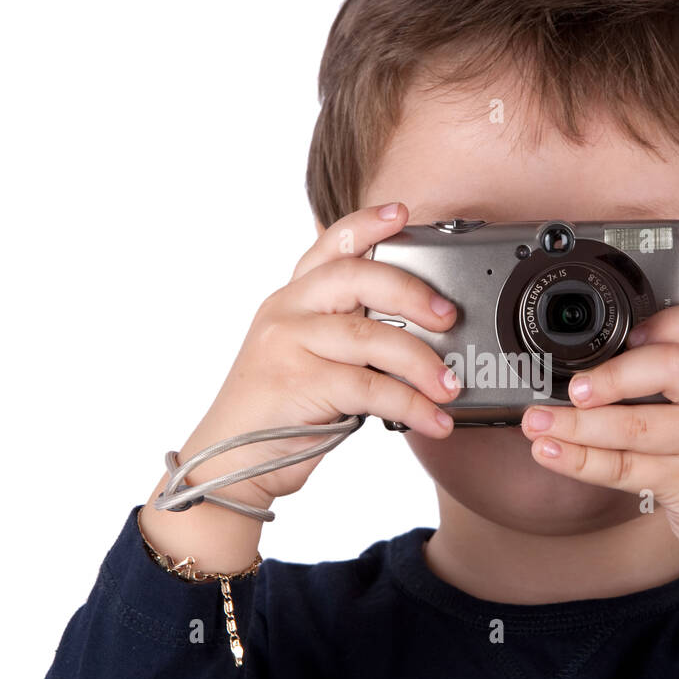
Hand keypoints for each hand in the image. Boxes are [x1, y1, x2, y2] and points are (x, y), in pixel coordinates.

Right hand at [172, 201, 460, 507]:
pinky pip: (370, 387)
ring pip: (369, 336)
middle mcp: (286, 312)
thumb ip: (347, 337)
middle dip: (412, 293)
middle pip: (356, 278)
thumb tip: (420, 335)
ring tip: (450, 385)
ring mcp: (287, 345)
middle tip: (449, 315)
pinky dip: (411, 405)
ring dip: (421, 362)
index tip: (403, 212)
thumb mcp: (308, 359)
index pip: (329, 245)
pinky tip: (435, 419)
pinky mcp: (297, 384)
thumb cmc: (279, 414)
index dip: (366, 223)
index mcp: (291, 299)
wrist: (228, 465)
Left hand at [519, 303, 678, 613]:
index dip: (665, 322)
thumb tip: (611, 357)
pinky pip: (625, 469)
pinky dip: (581, 461)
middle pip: (670, 368)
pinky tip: (551, 452)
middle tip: (575, 388)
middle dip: (614, 374)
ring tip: (536, 421)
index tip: (630, 333)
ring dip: (576, 425)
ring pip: (634, 426)